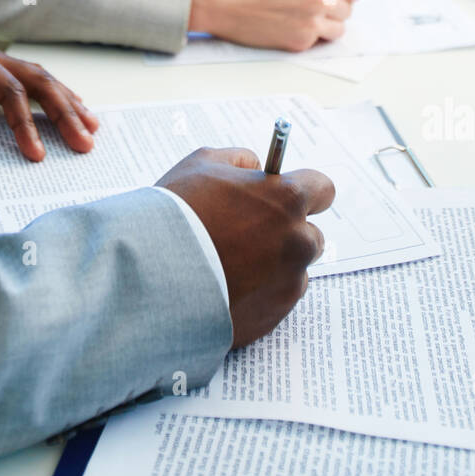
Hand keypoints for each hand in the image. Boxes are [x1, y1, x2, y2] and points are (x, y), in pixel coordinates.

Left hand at [0, 36, 99, 161]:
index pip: (10, 92)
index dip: (26, 124)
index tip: (35, 155)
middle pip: (38, 81)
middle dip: (64, 111)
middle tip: (85, 141)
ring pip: (42, 79)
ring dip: (67, 102)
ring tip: (91, 126)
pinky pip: (32, 81)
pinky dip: (55, 96)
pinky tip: (71, 108)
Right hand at [156, 146, 333, 347]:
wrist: (151, 275)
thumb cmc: (177, 214)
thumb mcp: (203, 164)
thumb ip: (239, 160)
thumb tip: (257, 168)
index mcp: (286, 199)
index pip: (323, 189)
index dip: (305, 190)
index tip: (288, 195)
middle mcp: (297, 240)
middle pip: (311, 234)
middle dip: (288, 232)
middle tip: (250, 233)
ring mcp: (289, 281)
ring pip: (294, 268)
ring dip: (275, 264)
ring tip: (232, 264)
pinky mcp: (274, 315)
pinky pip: (278, 298)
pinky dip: (260, 293)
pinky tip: (229, 286)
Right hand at [189, 0, 361, 50]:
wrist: (224, 1)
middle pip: (348, 11)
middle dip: (333, 13)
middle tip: (311, 11)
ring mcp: (312, 20)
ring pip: (337, 30)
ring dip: (323, 28)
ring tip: (300, 20)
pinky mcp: (301, 40)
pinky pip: (316, 42)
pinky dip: (305, 38)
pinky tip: (285, 28)